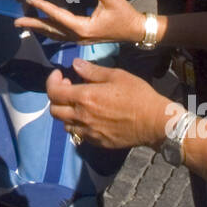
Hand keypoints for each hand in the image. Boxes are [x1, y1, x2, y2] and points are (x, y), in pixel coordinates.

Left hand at [16, 0, 146, 44]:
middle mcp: (78, 36)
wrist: (135, 30)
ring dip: (39, 28)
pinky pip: (60, 35)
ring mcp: (79, 39)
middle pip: (51, 29)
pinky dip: (49, 30)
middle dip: (33, 24)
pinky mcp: (82, 38)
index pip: (59, 16)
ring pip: (54, 34)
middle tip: (16, 20)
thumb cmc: (125, 16)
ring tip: (23, 23)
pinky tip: (42, 26)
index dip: (44, 7)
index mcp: (84, 27)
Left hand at [47, 59, 171, 149]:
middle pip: (54, 110)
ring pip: (65, 124)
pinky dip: (77, 125)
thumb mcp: (116, 76)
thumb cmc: (137, 95)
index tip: (60, 75)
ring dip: (66, 112)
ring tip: (78, 103)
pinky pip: (79, 134)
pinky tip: (89, 117)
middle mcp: (82, 117)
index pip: (53, 92)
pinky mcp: (97, 142)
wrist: (154, 122)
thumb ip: (92, 71)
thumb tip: (75, 64)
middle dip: (56, 97)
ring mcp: (89, 132)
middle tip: (69, 87)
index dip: (52, 81)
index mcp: (85, 97)